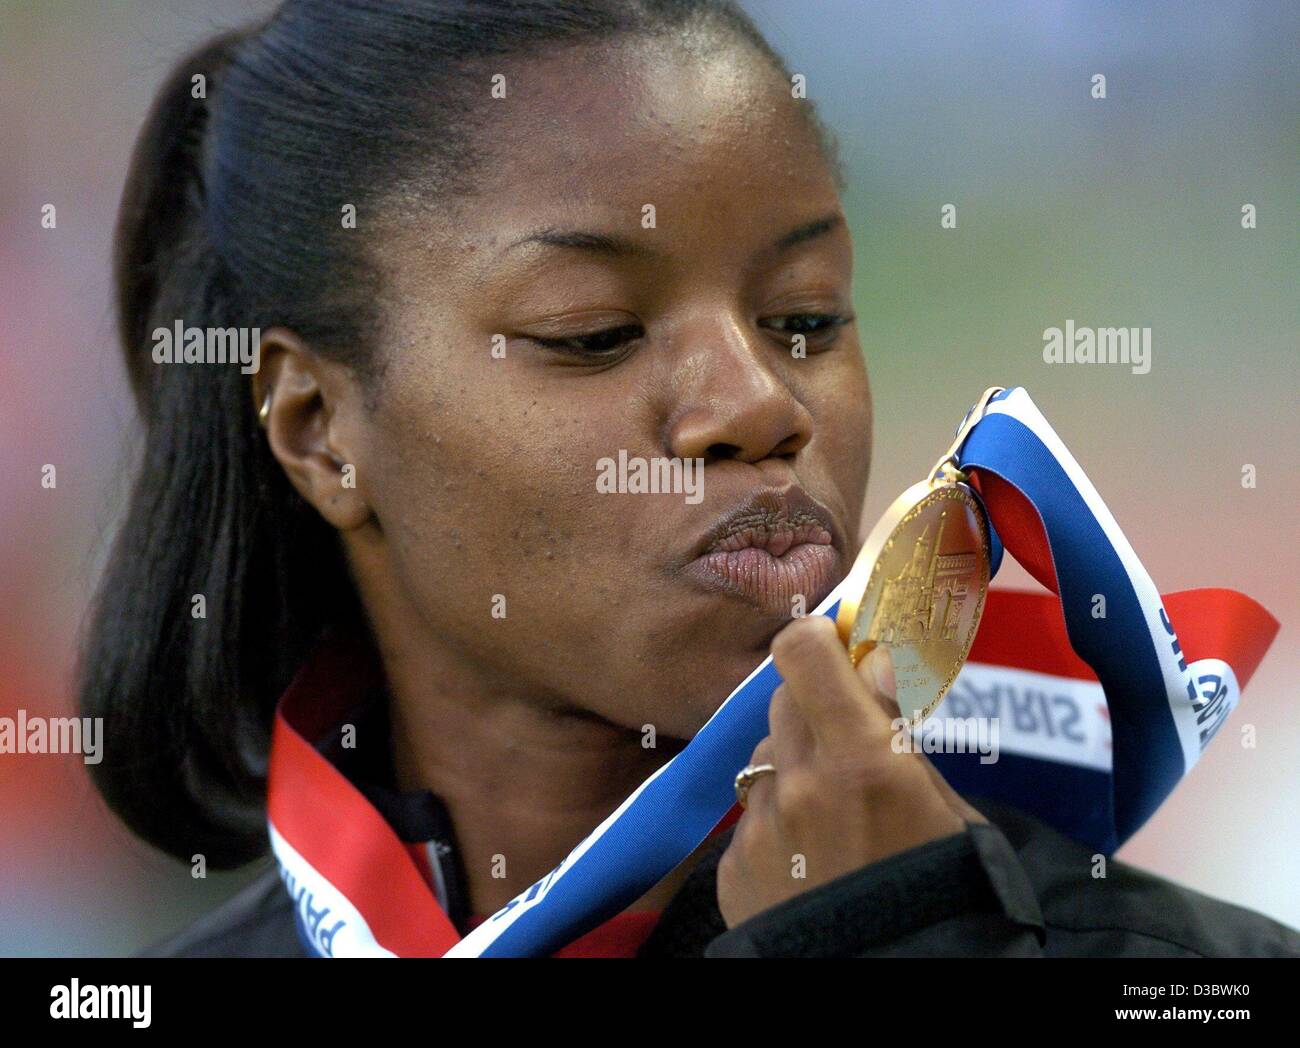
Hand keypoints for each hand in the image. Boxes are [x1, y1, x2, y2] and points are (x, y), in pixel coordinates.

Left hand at [716, 614, 986, 928]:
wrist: (897, 985)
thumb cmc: (946, 902)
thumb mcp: (948, 814)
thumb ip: (899, 740)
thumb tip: (873, 672)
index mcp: (864, 761)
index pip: (803, 652)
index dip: (815, 641)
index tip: (834, 647)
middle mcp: (800, 786)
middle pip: (781, 701)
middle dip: (813, 708)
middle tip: (847, 740)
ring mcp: (759, 831)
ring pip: (763, 760)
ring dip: (792, 769)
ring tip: (833, 818)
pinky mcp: (733, 872)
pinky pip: (749, 820)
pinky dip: (775, 826)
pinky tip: (809, 862)